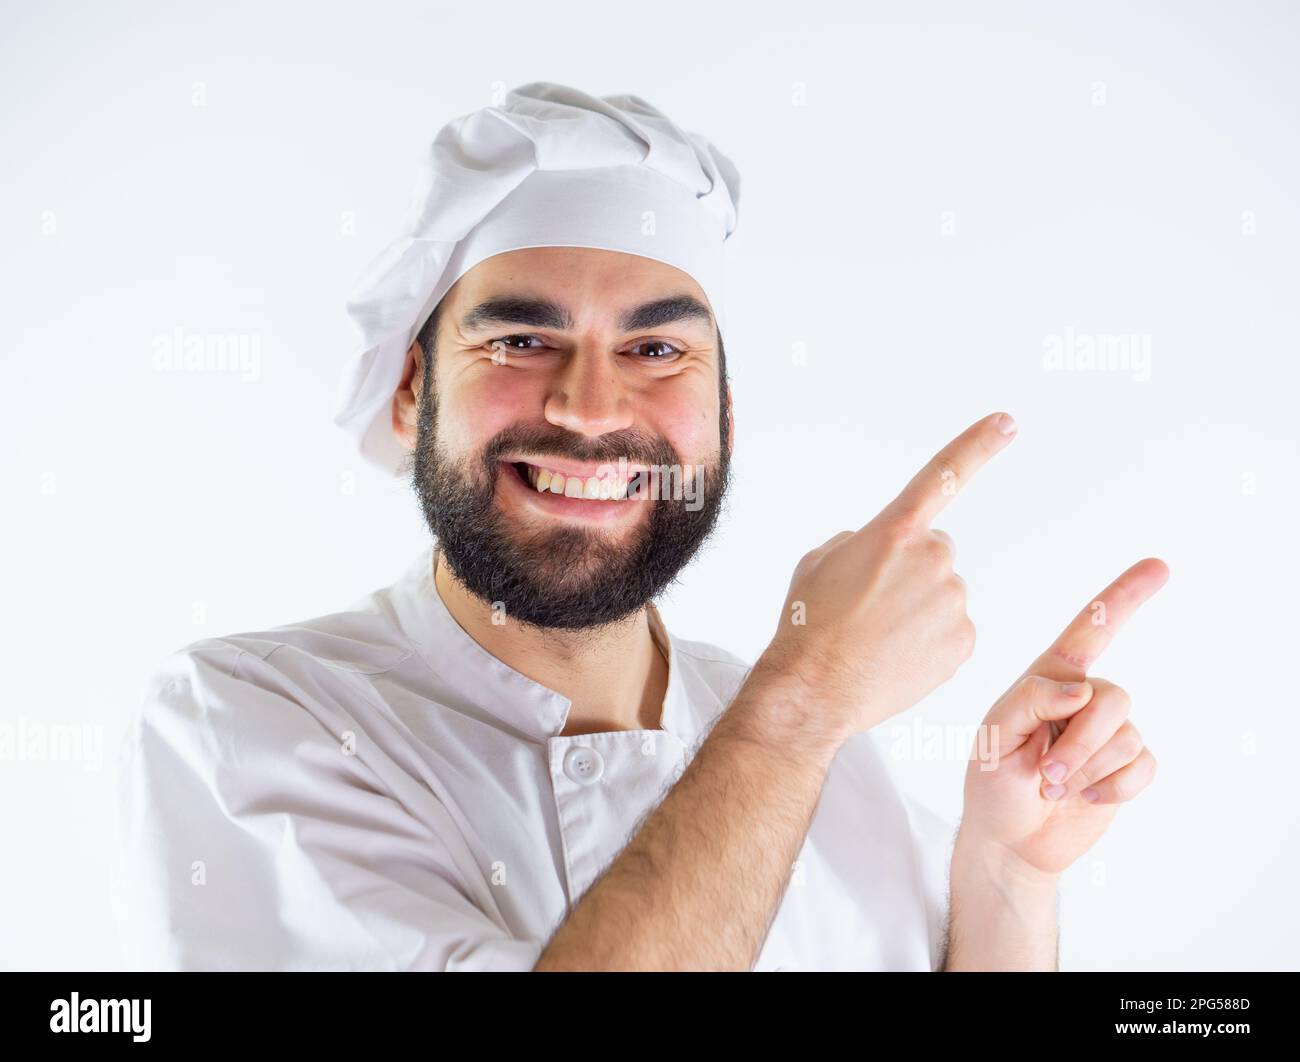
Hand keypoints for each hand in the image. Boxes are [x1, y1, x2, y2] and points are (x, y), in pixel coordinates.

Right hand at [755, 412, 1017, 742]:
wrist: (815, 688)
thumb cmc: (809, 624)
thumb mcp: (820, 562)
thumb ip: (861, 541)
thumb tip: (883, 549)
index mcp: (894, 531)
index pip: (943, 475)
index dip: (977, 446)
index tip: (1007, 422)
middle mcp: (932, 559)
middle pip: (934, 552)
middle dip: (911, 573)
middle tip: (873, 606)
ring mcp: (952, 601)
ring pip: (943, 595)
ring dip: (918, 610)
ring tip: (880, 638)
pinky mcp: (964, 640)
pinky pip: (952, 631)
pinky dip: (930, 643)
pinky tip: (898, 657)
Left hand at [958, 558, 1169, 877]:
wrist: (1010, 840)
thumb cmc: (992, 782)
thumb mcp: (992, 738)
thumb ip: (1029, 701)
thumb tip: (1081, 687)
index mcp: (1049, 679)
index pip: (1090, 629)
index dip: (1123, 597)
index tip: (1158, 566)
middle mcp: (1084, 698)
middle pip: (1114, 697)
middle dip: (1081, 742)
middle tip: (1045, 774)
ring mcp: (1108, 732)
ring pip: (1126, 734)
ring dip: (1088, 767)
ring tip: (1053, 786)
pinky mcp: (1128, 766)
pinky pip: (1143, 766)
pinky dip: (1112, 787)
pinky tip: (1085, 796)